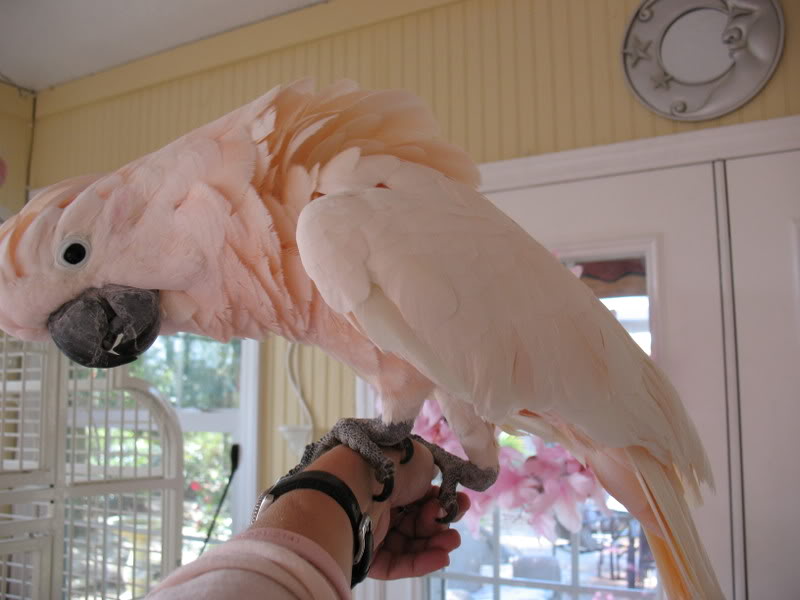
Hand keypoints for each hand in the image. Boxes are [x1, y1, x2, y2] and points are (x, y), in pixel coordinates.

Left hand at [254, 438, 469, 584]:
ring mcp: (373, 531)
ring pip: (409, 546)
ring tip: (452, 542)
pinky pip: (396, 563)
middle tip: (453, 526)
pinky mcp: (367, 556)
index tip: (460, 503)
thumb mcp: (421, 460)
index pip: (420, 499)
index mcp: (390, 482)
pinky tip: (441, 557)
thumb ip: (430, 474)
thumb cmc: (391, 465)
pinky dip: (421, 563)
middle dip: (440, 526)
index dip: (441, 503)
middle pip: (416, 524)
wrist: (358, 481)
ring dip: (435, 545)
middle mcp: (380, 506)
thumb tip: (433, 488)